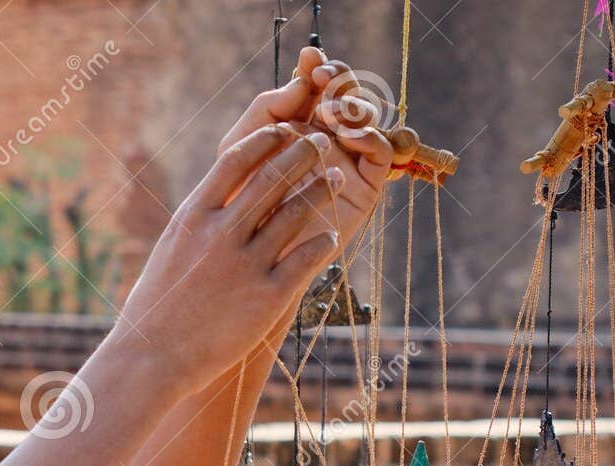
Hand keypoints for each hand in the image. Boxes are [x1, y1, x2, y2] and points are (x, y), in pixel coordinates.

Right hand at [113, 125, 341, 384]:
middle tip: (320, 141)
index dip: (265, 139)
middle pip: (273, 176)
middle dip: (302, 152)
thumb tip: (221, 197)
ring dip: (320, 188)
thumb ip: (199, 221)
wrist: (151, 359)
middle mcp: (221, 234)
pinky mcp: (268, 297)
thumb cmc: (156, 307)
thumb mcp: (171, 250)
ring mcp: (246, 264)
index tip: (282, 131)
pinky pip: (308, 257)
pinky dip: (323, 239)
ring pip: (297, 211)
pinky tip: (331, 233)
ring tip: (335, 177)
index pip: (236, 159)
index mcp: (193, 217)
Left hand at [218, 48, 391, 262]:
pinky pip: (380, 154)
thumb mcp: (241, 148)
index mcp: (299, 124)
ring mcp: (348, 160)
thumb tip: (301, 79)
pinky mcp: (365, 187)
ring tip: (331, 111)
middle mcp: (328, 138)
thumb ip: (266, 111)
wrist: (245, 256)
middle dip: (339, 80)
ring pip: (367, 119)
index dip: (318, 68)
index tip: (309, 60)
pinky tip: (351, 135)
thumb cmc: (235, 201)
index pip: (318, 86)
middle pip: (347, 96)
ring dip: (354, 106)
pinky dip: (370, 137)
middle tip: (324, 77)